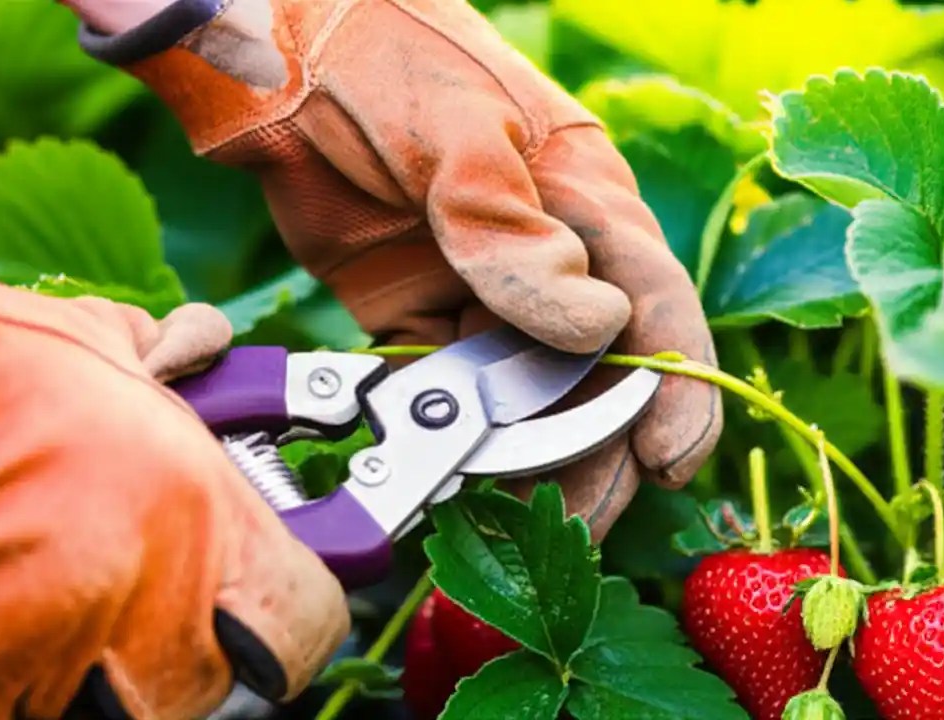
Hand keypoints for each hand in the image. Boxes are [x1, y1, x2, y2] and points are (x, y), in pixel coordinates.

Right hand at [0, 249, 347, 718]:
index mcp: (201, 516)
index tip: (289, 589)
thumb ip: (175, 352)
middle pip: (213, 678)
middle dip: (195, 643)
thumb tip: (203, 344)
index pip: (307, 615)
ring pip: (129, 709)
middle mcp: (149, 599)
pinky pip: (29, 716)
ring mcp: (63, 662)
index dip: (301, 602)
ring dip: (112, 671)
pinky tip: (4, 629)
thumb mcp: (99, 340)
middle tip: (162, 595)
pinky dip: (22, 689)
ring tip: (69, 605)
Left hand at [72, 0, 723, 538]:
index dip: (673, 385)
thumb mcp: (461, 137)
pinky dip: (460, 438)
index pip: (654, 303)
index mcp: (586, 200)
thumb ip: (516, 235)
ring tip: (533, 517)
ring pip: (530, 393)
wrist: (270, 55)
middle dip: (604, 446)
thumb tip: (595, 326)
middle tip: (589, 519)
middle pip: (600, 369)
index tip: (668, 457)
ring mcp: (482, 289)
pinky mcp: (419, 315)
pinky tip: (460, 479)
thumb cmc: (383, 61)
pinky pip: (453, 390)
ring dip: (535, 457)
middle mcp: (549, 253)